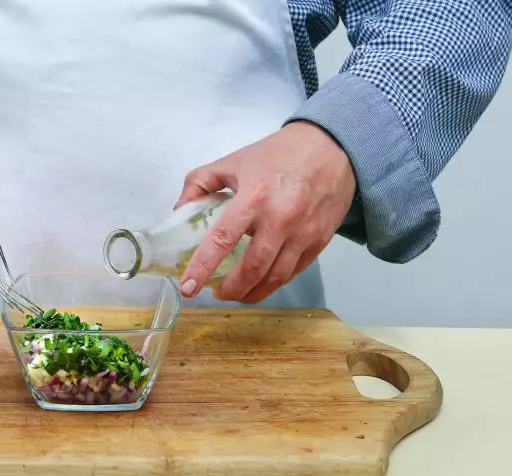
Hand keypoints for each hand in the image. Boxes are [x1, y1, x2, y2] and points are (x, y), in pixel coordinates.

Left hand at [175, 120, 355, 302]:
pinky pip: (294, 272)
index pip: (222, 239)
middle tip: (215, 293)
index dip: (202, 267)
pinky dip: (274, 283)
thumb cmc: (278, 154)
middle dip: (230, 289)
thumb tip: (180, 211)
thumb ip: (199, 183)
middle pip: (252, 269)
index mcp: (254, 196)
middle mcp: (281, 218)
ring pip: (275, 278)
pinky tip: (261, 282)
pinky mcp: (320, 241)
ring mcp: (303, 232)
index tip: (188, 287)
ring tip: (236, 292)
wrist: (331, 147)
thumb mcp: (232, 160)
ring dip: (252, 292)